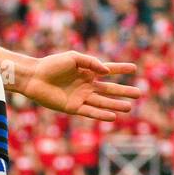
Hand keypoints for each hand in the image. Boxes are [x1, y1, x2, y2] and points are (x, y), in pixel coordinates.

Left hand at [22, 52, 140, 121]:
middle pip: (109, 89)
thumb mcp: (73, 58)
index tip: (134, 68)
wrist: (34, 77)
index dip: (120, 69)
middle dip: (123, 91)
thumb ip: (91, 62)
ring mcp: (80, 97)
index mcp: (87, 71)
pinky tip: (113, 116)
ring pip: (102, 102)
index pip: (108, 70)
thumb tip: (106, 71)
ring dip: (115, 105)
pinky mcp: (72, 107)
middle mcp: (86, 85)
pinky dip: (101, 115)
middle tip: (139, 93)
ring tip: (129, 107)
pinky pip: (90, 112)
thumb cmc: (51, 64)